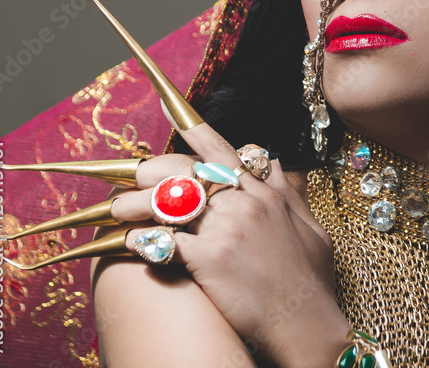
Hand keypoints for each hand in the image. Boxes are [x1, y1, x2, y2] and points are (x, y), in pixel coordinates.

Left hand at [107, 122, 349, 364]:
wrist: (306, 322)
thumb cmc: (310, 281)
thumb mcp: (311, 229)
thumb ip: (288, 193)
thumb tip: (276, 164)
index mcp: (265, 195)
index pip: (223, 151)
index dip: (193, 128)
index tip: (170, 106)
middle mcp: (243, 204)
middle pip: (186, 173)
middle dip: (152, 170)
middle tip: (130, 175)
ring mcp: (225, 230)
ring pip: (169, 202)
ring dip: (138, 204)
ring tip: (117, 211)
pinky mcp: (208, 259)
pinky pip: (163, 241)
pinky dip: (142, 241)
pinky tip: (129, 242)